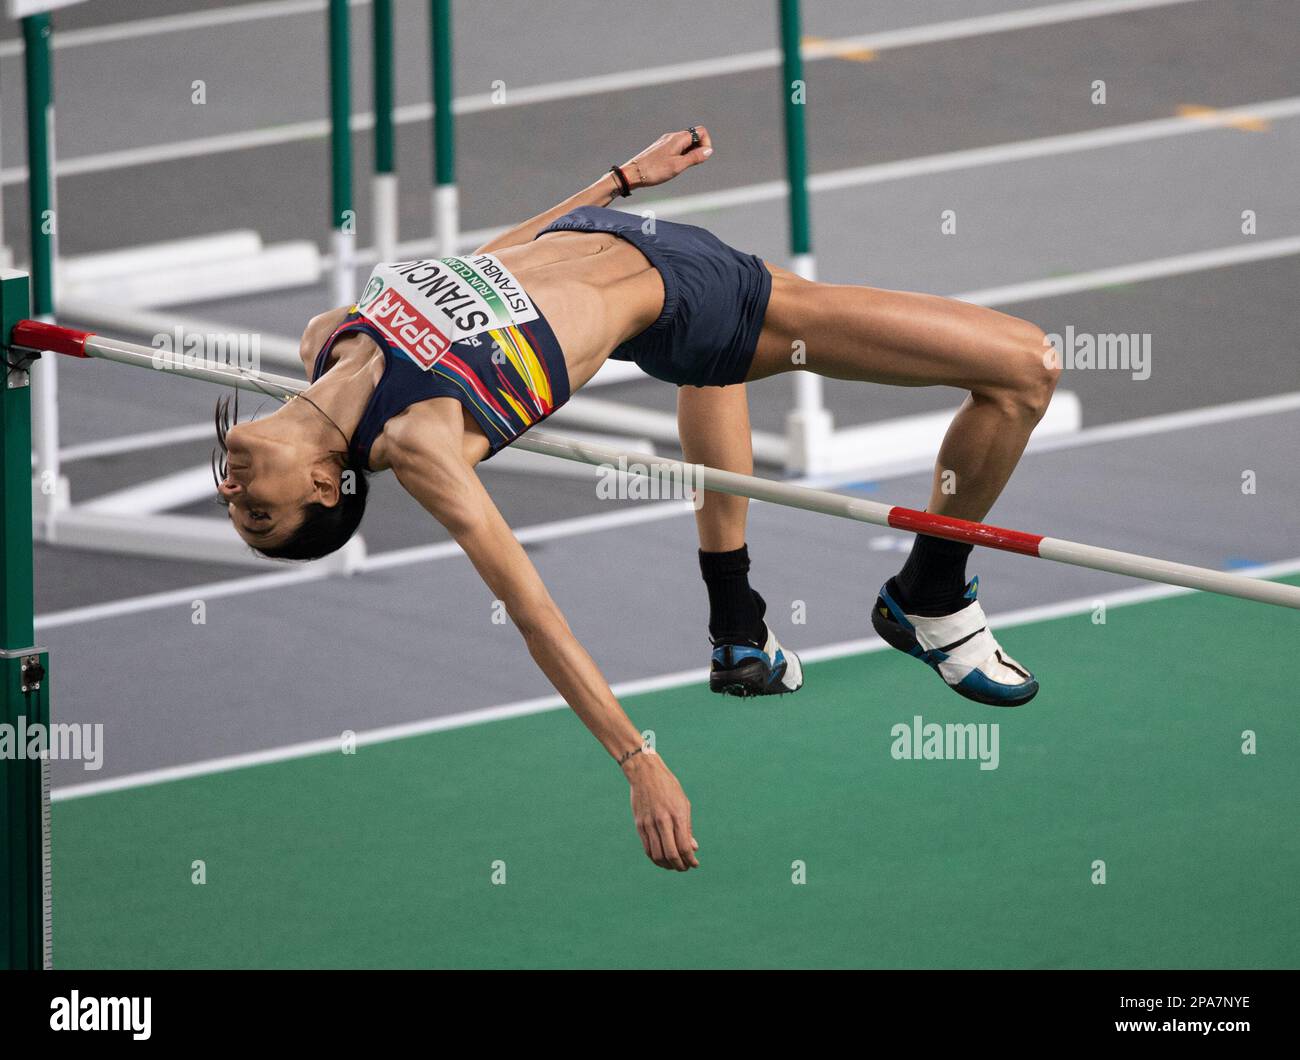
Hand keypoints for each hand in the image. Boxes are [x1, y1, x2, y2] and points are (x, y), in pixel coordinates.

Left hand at [621, 127, 713, 189]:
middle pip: (694, 136)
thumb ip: (694, 157)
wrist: (633, 173)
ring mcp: (666, 142)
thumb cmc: (654, 170)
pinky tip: (673, 166)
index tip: (701, 157)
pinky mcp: (661, 148)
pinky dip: (681, 155)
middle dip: (698, 149)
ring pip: (685, 143)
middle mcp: (672, 136)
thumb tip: (709, 151)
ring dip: (689, 153)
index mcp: (678, 138)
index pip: (701, 131)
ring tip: (680, 167)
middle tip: (690, 164)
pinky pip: (677, 148)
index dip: (706, 143)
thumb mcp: (678, 166)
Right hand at [624, 752, 698, 870]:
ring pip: (657, 854)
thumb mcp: (683, 804)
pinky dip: (655, 858)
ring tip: (674, 865)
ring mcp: (649, 824)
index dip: (690, 860)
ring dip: (667, 865)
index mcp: (677, 815)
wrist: (645, 773)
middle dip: (680, 866)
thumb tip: (693, 848)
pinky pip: (647, 848)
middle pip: (671, 854)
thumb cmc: (668, 787)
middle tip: (685, 868)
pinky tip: (662, 859)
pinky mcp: (639, 825)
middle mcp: (663, 821)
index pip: (684, 846)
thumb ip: (687, 828)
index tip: (694, 864)